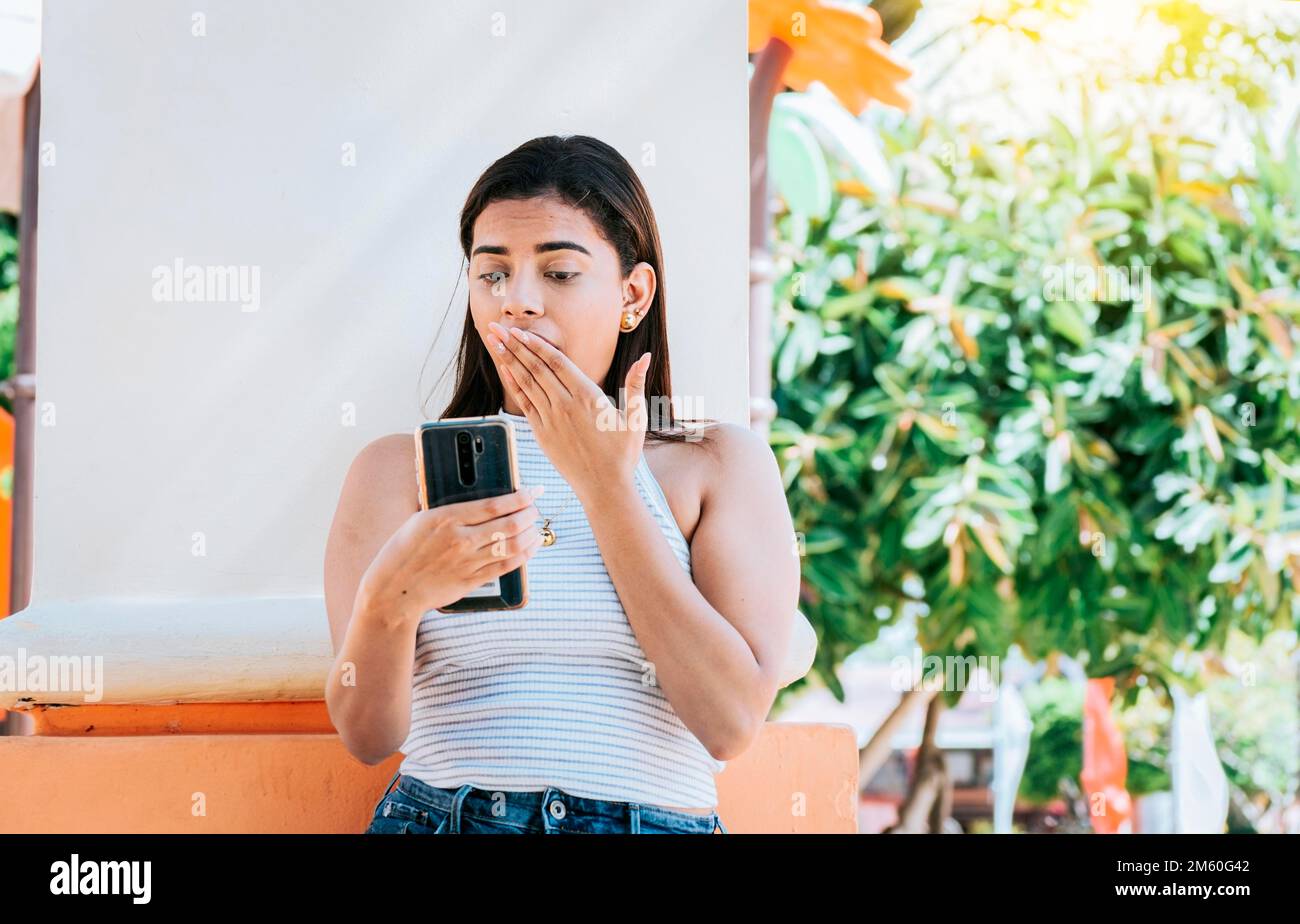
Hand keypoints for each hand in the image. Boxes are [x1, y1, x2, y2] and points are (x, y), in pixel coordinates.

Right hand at [359, 486, 544, 615]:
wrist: (393, 591)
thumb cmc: (402, 551)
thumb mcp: (420, 520)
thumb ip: (449, 511)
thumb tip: (477, 499)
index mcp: (446, 518)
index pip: (494, 505)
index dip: (520, 497)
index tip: (533, 491)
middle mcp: (460, 540)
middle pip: (509, 524)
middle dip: (530, 514)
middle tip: (536, 509)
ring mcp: (468, 562)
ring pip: (513, 545)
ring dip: (531, 535)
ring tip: (536, 528)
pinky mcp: (472, 581)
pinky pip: (507, 566)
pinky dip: (524, 555)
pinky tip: (530, 548)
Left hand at [485, 320, 650, 502]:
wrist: (605, 489)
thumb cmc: (623, 455)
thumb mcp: (636, 418)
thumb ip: (636, 385)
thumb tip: (646, 357)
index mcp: (587, 396)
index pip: (557, 362)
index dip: (537, 344)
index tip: (521, 330)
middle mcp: (565, 405)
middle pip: (535, 367)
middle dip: (514, 345)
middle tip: (496, 327)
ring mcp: (551, 420)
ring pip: (526, 382)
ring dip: (508, 360)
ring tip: (494, 341)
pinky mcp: (542, 435)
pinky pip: (524, 404)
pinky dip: (513, 385)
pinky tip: (504, 371)